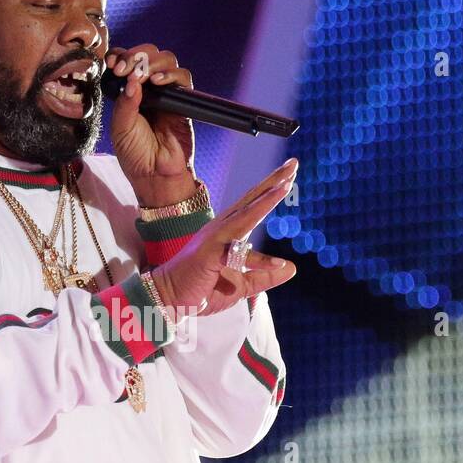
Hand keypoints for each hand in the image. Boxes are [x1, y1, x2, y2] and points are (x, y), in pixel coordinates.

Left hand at [105, 43, 194, 203]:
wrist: (156, 176)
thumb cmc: (136, 155)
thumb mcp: (120, 128)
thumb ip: (124, 102)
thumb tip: (132, 79)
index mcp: (129, 91)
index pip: (126, 61)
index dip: (120, 56)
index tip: (112, 63)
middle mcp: (149, 88)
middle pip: (148, 54)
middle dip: (135, 56)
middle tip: (125, 69)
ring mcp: (167, 93)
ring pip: (166, 60)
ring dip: (152, 62)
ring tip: (142, 76)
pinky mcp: (184, 101)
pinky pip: (183, 78)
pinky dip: (170, 75)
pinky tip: (157, 82)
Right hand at [151, 159, 298, 317]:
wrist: (169, 299)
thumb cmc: (200, 289)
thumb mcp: (241, 285)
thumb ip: (265, 277)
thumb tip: (291, 268)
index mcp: (227, 232)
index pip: (252, 205)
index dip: (271, 188)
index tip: (290, 172)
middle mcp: (221, 229)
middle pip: (251, 200)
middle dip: (273, 181)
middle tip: (293, 163)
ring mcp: (214, 239)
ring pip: (245, 216)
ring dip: (265, 200)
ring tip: (285, 185)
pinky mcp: (209, 256)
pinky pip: (237, 255)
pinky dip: (259, 260)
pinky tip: (278, 263)